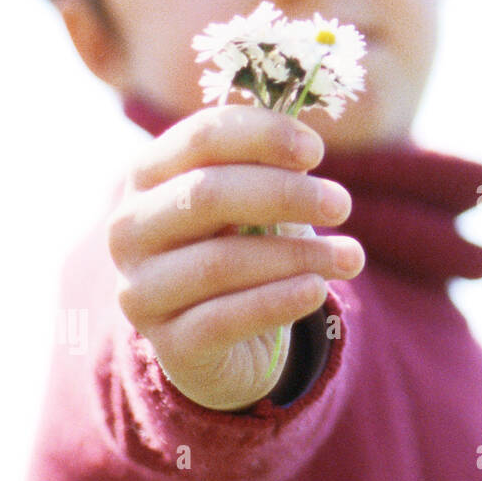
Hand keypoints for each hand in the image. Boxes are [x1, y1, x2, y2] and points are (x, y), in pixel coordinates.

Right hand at [108, 103, 364, 411]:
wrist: (221, 337)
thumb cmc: (241, 245)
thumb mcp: (253, 202)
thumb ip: (269, 169)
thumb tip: (306, 148)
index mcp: (149, 176)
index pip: (200, 137)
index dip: (262, 136)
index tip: (316, 151)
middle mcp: (129, 229)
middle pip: (206, 194)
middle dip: (284, 194)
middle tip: (342, 203)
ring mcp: (141, 290)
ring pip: (220, 262)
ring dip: (297, 254)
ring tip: (352, 256)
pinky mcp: (169, 344)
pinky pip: (224, 319)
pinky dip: (276, 301)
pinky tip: (316, 289)